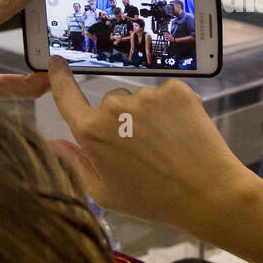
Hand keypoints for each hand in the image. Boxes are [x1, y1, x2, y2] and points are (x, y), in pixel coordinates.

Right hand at [47, 60, 254, 227]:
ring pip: (140, 99)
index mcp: (92, 133)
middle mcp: (114, 108)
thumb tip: (54, 142)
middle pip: (110, 102)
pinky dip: (172, 108)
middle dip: (121, 120)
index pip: (66, 95)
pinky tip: (181, 132)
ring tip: (167, 145)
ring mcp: (146, 96)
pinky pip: (166, 93)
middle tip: (143, 149)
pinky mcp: (175, 89)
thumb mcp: (105, 193)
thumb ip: (76, 163)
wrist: (208, 193)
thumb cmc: (154, 200)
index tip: (57, 62)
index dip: (60, 77)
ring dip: (149, 115)